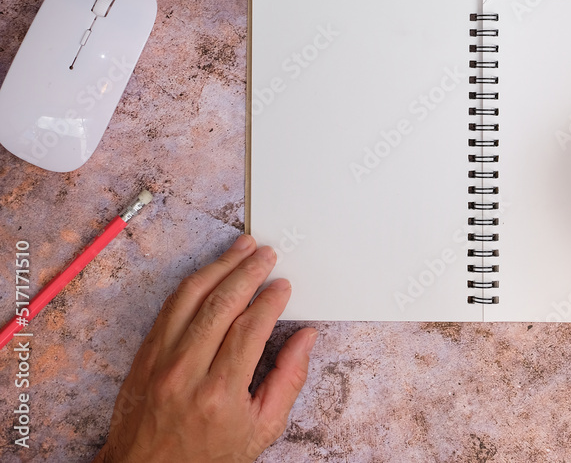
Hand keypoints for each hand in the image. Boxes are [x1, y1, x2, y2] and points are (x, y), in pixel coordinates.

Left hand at [94, 235, 316, 462]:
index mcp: (220, 394)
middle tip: (266, 255)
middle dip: (247, 272)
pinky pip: (169, 307)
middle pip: (220, 305)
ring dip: (219, 267)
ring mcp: (160, 362)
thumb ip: (288, 379)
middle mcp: (186, 373)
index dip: (269, 301)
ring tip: (241, 248)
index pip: (249, 329)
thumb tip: (305, 338)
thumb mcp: (262, 428)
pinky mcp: (145, 355)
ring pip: (190, 297)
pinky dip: (192, 284)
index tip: (283, 285)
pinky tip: (211, 271)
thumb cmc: (209, 454)